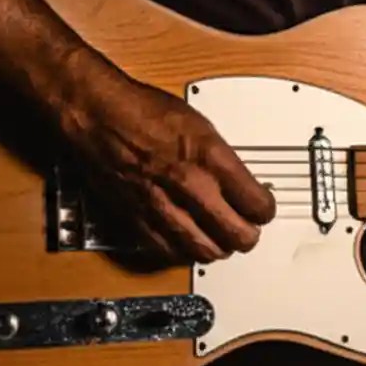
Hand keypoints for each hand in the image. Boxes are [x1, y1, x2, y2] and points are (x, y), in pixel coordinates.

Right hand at [64, 72, 276, 263]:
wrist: (100, 115)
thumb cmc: (146, 113)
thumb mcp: (202, 126)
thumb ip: (224, 160)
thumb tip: (242, 181)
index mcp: (210, 158)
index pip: (257, 204)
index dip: (265, 210)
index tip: (263, 209)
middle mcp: (189, 185)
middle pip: (236, 235)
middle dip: (248, 236)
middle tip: (249, 231)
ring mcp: (163, 205)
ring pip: (205, 251)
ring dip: (218, 249)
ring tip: (222, 241)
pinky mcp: (137, 219)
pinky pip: (169, 252)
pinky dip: (184, 252)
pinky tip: (190, 243)